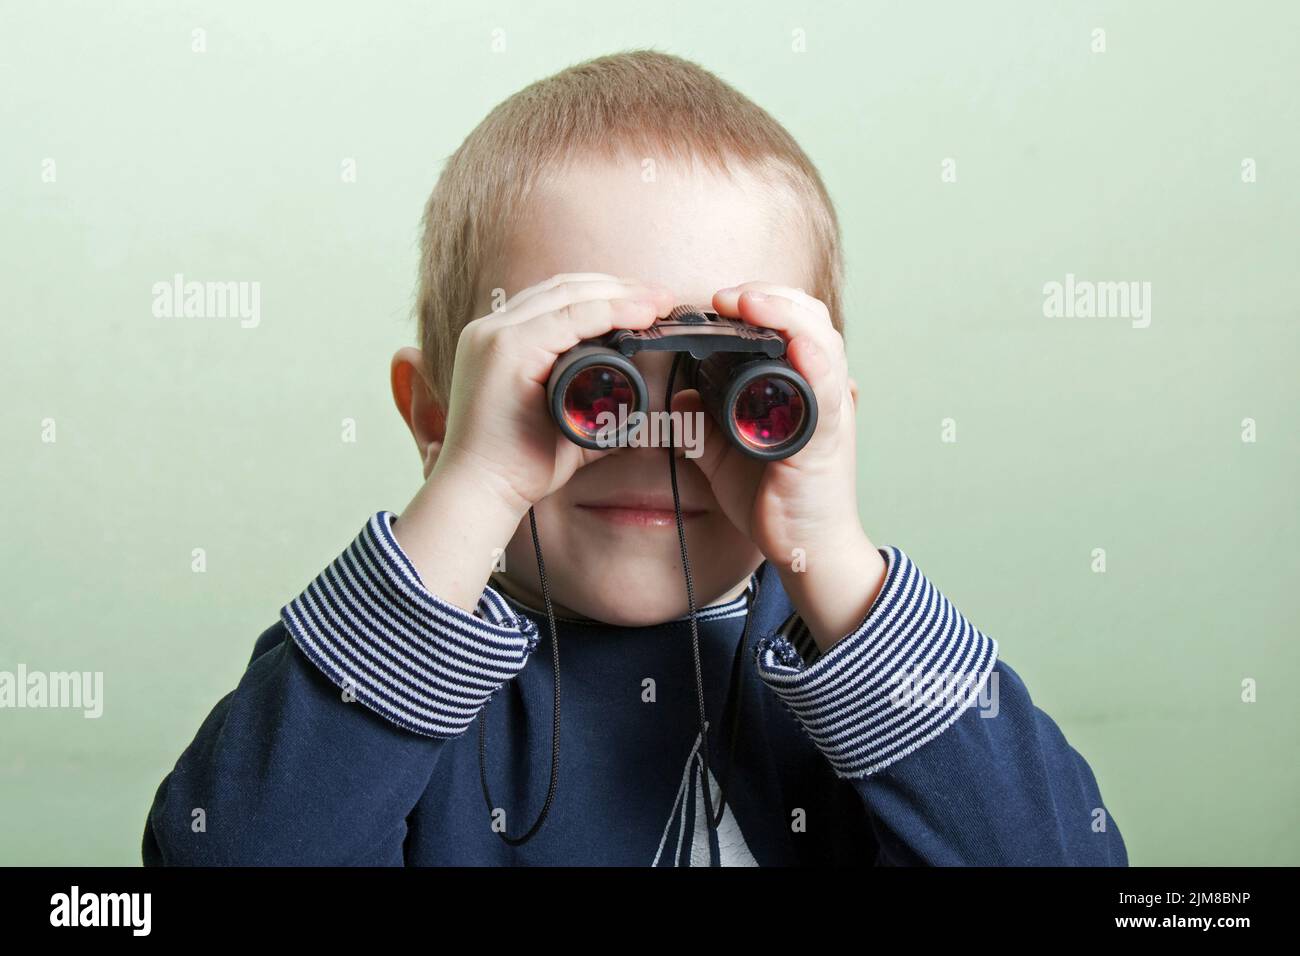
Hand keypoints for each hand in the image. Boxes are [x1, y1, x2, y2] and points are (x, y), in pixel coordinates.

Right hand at [394, 274, 675, 609]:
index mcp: (499, 340)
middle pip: (565, 288)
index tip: (648, 301)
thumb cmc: (517, 466)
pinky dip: (608, 311)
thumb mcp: (561, 423)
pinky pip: (567, 318)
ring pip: (568, 296)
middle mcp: (491, 329)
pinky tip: (641, 315)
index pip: (558, 299)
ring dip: (621, 294)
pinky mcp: (505, 350)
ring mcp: (495, 336)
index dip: (607, 293)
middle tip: (663, 296)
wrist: (479, 493)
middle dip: (620, 286)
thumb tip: (629, 406)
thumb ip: (590, 408)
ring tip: (660, 301)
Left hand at [671, 283, 885, 651]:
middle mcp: (822, 389)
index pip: (790, 322)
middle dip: (768, 296)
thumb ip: (704, 424)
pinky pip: (827, 388)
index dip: (759, 301)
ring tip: (748, 302)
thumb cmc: (775, 499)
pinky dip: (812, 361)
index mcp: (799, 386)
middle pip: (808, 317)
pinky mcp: (830, 437)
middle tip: (725, 298)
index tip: (718, 301)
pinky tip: (792, 345)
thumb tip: (679, 397)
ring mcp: (830, 410)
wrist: (807, 549)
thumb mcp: (726, 455)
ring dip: (784, 313)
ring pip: (821, 339)